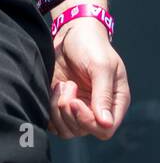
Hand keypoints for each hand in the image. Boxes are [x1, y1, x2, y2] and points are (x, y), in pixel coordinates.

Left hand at [48, 20, 129, 138]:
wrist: (70, 31)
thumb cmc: (91, 45)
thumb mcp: (100, 66)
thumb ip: (103, 94)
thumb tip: (105, 123)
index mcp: (114, 102)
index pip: (104, 129)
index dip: (88, 122)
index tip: (75, 102)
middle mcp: (96, 109)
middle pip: (83, 131)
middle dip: (70, 111)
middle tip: (68, 85)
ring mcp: (78, 108)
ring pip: (66, 129)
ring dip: (58, 109)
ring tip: (61, 85)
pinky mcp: (59, 104)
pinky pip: (52, 122)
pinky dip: (48, 110)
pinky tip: (53, 89)